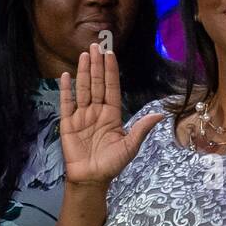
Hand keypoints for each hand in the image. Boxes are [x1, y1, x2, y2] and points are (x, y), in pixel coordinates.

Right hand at [58, 42, 163, 185]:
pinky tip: (66, 76)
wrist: (92, 179)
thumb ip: (141, 128)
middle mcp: (97, 112)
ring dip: (83, 72)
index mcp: (112, 115)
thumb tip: (160, 114)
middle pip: (96, 84)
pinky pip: (67, 103)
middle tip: (95, 46)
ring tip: (84, 55)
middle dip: (96, 65)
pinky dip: (66, 90)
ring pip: (82, 89)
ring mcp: (82, 116)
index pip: (111, 88)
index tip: (110, 55)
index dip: (110, 72)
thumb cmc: (112, 164)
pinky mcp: (68, 124)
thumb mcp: (130, 146)